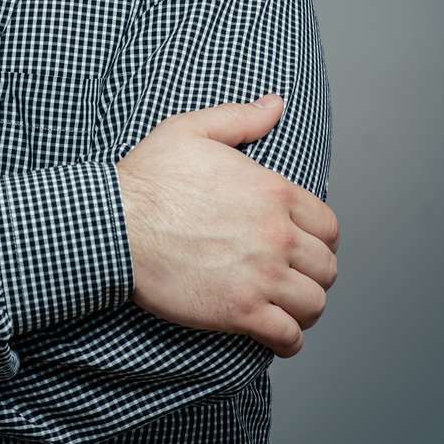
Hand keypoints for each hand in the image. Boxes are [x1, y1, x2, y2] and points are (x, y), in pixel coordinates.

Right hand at [116, 94, 339, 357]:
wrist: (115, 223)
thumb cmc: (148, 178)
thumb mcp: (192, 130)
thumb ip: (241, 118)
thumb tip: (276, 104)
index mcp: (273, 191)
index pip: (328, 226)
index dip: (320, 240)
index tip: (303, 248)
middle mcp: (276, 234)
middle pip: (326, 267)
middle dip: (314, 275)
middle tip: (292, 279)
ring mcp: (261, 274)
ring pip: (315, 304)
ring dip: (304, 309)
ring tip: (287, 308)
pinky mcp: (241, 310)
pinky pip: (288, 336)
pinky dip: (288, 340)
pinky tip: (275, 334)